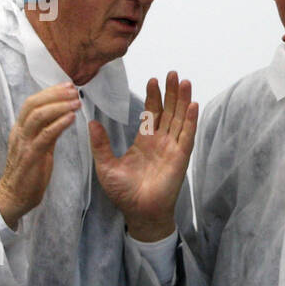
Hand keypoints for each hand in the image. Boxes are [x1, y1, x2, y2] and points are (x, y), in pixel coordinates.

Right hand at [0, 83, 80, 228]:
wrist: (15, 196)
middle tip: (74, 90)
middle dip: (55, 95)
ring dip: (59, 107)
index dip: (50, 92)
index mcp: (20, 129)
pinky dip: (59, 124)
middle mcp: (20, 133)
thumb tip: (61, 115)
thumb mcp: (39, 146)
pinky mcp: (31, 157)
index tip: (67, 86)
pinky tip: (71, 119)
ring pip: (38, 117)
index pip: (32, 102)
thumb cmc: (29, 172)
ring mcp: (24, 144)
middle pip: (33, 105)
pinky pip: (45, 136)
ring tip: (76, 103)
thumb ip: (47, 130)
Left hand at [90, 71, 197, 240]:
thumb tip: (91, 122)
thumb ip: (100, 144)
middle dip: (171, 92)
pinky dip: (191, 120)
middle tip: (173, 73)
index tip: (153, 80)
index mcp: (144, 142)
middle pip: (168, 111)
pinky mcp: (180, 157)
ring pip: (179, 119)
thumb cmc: (124, 193)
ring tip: (184, 81)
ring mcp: (172, 148)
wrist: (138, 212)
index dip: (154, 97)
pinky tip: (193, 105)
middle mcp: (160, 142)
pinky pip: (187, 135)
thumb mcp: (105, 165)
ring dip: (183, 100)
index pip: (152, 114)